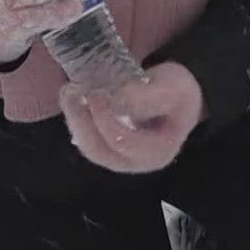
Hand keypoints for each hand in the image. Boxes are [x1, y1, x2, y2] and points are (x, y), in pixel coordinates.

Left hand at [59, 62, 204, 173]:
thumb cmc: (179, 94)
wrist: (180, 99)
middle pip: (100, 151)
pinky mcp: (109, 151)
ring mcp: (121, 160)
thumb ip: (147, 95)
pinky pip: (87, 142)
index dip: (104, 119)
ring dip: (74, 120)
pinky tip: (73, 98)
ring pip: (89, 148)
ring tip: (69, 91)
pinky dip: (77, 121)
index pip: (122, 142)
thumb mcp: (172, 86)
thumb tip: (117, 99)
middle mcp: (137, 163)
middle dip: (81, 121)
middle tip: (73, 90)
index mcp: (158, 152)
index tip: (97, 92)